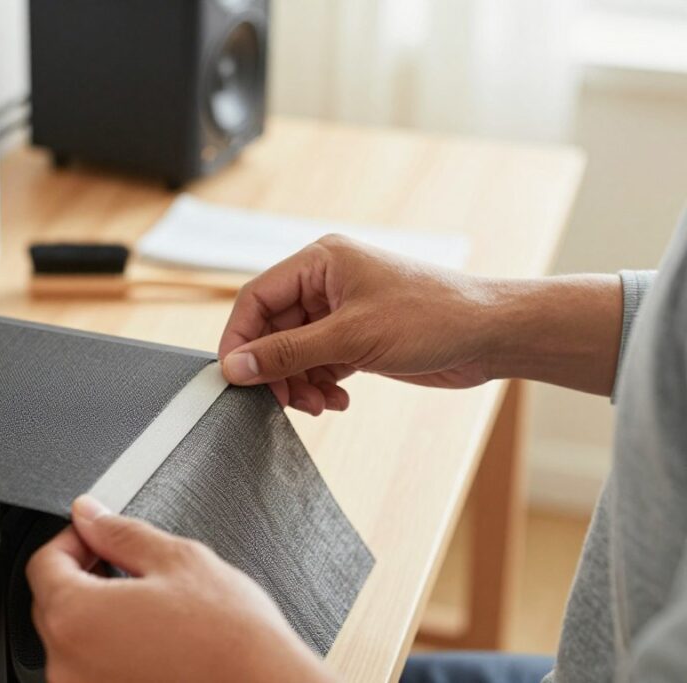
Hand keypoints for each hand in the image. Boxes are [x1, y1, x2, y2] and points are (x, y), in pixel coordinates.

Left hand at [26, 495, 333, 682]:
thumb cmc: (229, 636)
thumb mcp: (176, 560)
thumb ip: (119, 533)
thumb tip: (89, 514)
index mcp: (75, 617)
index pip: (43, 564)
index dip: (73, 539)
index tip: (98, 537)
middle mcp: (67, 666)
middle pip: (53, 605)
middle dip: (83, 577)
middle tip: (128, 566)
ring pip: (75, 642)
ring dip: (98, 617)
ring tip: (150, 607)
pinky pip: (94, 672)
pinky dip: (111, 654)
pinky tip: (153, 643)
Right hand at [218, 235, 495, 413]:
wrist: (490, 336)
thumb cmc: (432, 317)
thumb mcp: (351, 337)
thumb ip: (287, 353)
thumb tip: (235, 366)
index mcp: (320, 261)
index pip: (256, 298)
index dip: (240, 339)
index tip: (235, 377)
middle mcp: (326, 282)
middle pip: (273, 329)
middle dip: (277, 370)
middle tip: (286, 402)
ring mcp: (342, 311)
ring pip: (295, 352)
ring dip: (300, 383)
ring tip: (320, 405)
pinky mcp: (357, 337)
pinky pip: (319, 363)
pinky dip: (322, 385)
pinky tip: (339, 400)